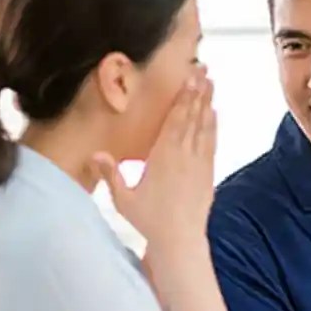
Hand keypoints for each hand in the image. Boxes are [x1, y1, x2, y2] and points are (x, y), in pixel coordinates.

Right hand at [93, 66, 215, 248]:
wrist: (180, 241)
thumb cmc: (150, 221)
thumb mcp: (123, 199)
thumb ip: (111, 174)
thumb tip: (95, 153)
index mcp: (164, 157)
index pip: (175, 121)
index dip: (182, 98)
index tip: (188, 78)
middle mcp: (185, 156)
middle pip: (192, 117)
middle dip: (196, 92)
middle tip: (202, 70)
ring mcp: (199, 164)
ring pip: (204, 127)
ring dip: (207, 103)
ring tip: (210, 83)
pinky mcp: (208, 174)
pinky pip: (211, 143)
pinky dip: (213, 126)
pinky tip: (214, 113)